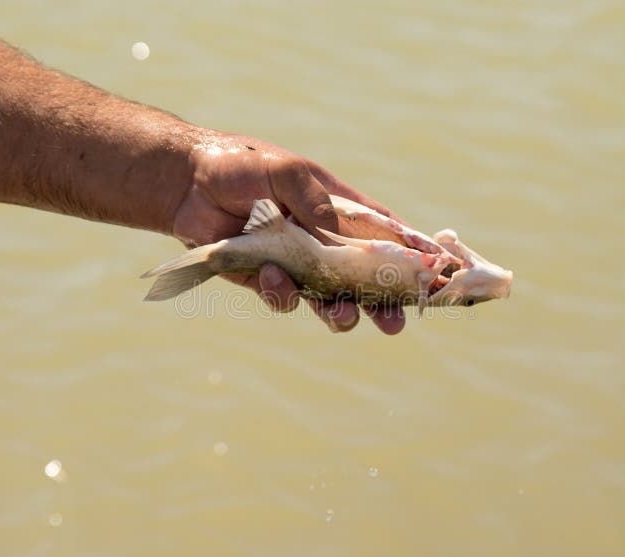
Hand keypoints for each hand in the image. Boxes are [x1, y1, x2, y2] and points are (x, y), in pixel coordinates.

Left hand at [172, 131, 405, 334]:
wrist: (187, 183)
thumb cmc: (242, 165)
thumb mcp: (286, 172)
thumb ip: (314, 199)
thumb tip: (339, 233)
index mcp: (337, 209)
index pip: (382, 232)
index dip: (411, 251)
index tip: (438, 271)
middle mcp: (322, 240)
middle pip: (363, 278)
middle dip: (382, 303)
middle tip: (395, 323)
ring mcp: (296, 263)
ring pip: (328, 299)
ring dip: (340, 313)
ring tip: (344, 317)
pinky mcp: (266, 279)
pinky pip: (284, 298)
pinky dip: (284, 294)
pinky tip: (274, 278)